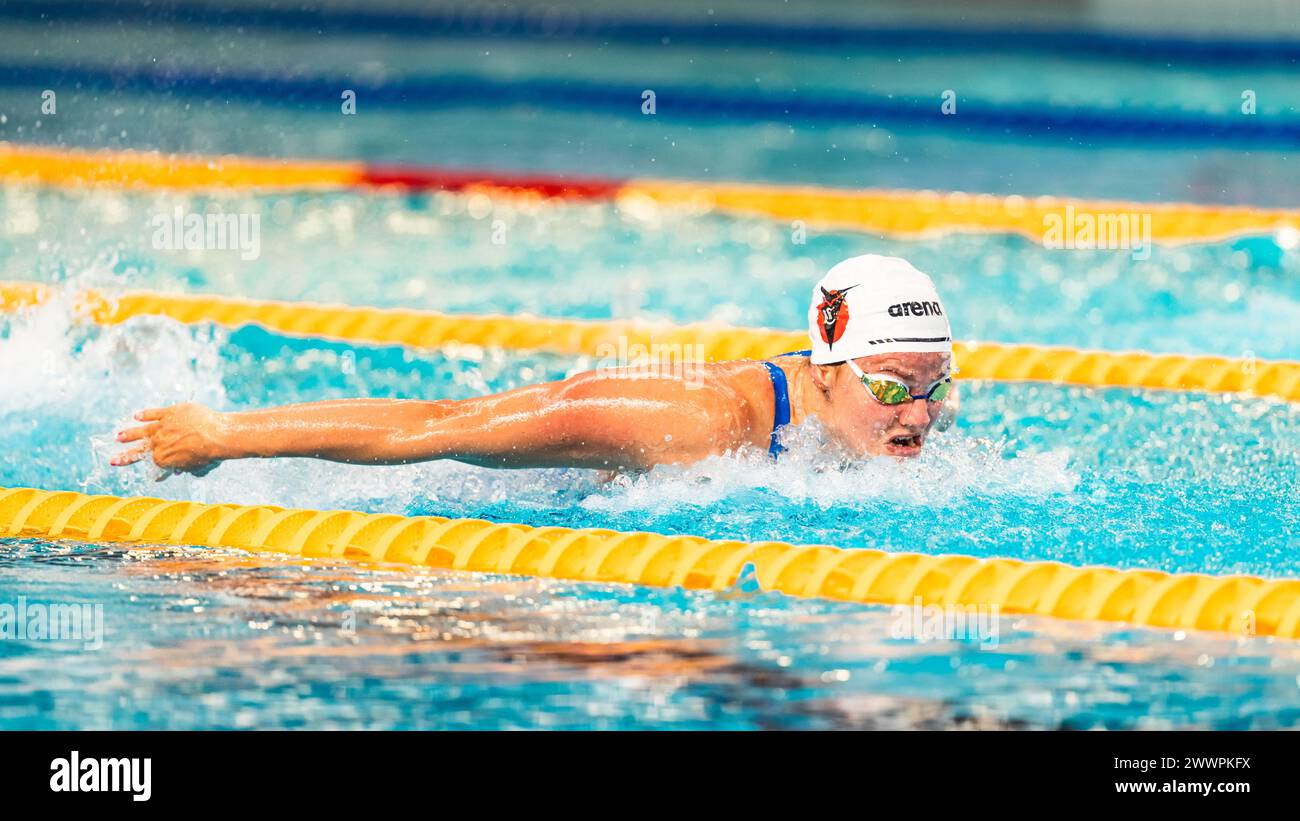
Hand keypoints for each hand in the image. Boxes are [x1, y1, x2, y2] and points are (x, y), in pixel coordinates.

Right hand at [111, 403, 227, 478]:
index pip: (155, 465)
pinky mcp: (168, 413)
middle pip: (137, 451)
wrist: (215, 436)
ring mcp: (160, 428)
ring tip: (117, 437)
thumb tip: (179, 472)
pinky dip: (144, 415)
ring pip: (140, 431)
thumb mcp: (196, 468)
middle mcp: (157, 445)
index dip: (158, 469)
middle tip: (113, 461)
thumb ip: (185, 469)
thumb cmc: (209, 454)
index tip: (158, 474)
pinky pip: (152, 414)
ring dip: (128, 434)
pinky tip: (136, 416)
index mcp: (163, 460)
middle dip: (124, 457)